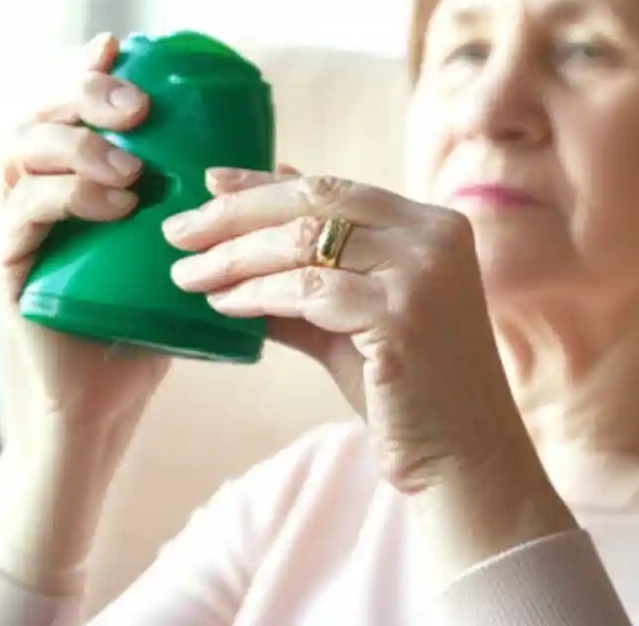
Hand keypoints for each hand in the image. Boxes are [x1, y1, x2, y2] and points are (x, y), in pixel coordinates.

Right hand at [0, 33, 170, 445]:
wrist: (98, 414)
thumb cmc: (142, 333)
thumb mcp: (179, 258)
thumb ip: (205, 209)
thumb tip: (275, 165)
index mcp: (67, 183)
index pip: (63, 105)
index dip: (83, 68)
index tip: (122, 47)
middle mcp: (31, 195)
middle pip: (35, 113)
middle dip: (82, 94)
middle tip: (137, 107)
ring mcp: (13, 230)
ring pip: (18, 152)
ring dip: (77, 145)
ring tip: (130, 166)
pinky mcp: (8, 268)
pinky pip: (22, 211)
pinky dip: (67, 197)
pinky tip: (115, 205)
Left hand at [163, 167, 574, 576]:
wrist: (460, 456)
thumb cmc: (403, 387)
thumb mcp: (351, 316)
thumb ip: (307, 270)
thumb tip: (243, 232)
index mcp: (430, 225)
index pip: (332, 186)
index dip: (263, 182)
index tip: (208, 182)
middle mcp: (432, 237)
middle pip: (314, 202)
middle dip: (235, 214)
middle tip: (178, 232)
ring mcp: (422, 275)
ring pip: (304, 242)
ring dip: (234, 258)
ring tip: (187, 275)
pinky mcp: (402, 318)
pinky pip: (308, 291)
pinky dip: (257, 294)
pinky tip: (224, 305)